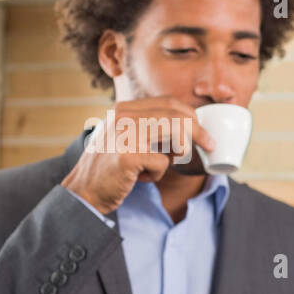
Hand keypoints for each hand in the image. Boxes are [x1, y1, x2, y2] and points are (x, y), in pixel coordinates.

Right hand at [61, 96, 215, 213]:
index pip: (169, 102)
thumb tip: (191, 128)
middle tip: (209, 145)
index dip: (192, 116)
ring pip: (175, 132)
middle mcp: (123, 115)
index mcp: (125, 109)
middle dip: (199, 131)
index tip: (204, 131)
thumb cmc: (112, 168)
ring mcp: (124, 133)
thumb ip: (151, 129)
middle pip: (176, 114)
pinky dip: (157, 175)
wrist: (84, 191)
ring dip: (181, 151)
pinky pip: (163, 162)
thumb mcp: (129, 139)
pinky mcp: (128, 154)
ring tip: (165, 163)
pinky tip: (139, 178)